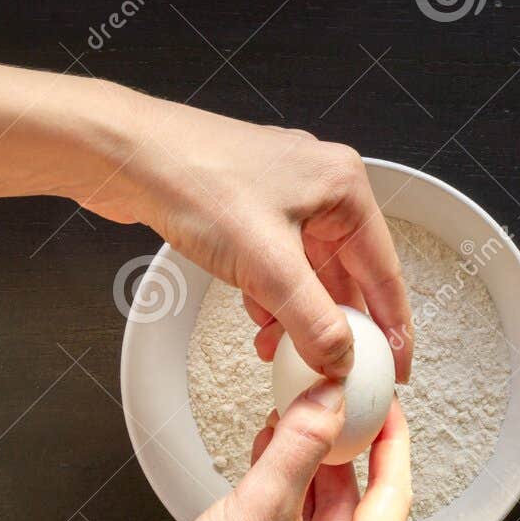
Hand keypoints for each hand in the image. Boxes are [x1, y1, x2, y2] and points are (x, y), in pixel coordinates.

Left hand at [83, 95, 413, 382]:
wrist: (122, 154)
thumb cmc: (191, 177)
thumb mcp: (267, 265)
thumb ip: (313, 320)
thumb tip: (342, 358)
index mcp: (342, 187)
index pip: (384, 271)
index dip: (392, 325)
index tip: (397, 365)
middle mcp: (320, 187)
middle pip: (348, 275)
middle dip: (337, 325)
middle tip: (341, 366)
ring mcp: (284, 197)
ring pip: (310, 274)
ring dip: (300, 317)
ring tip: (288, 352)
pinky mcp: (251, 209)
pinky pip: (279, 266)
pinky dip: (273, 299)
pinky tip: (260, 323)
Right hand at [97, 385, 411, 520]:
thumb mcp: (260, 510)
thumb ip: (301, 446)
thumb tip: (331, 401)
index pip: (392, 500)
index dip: (389, 444)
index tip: (387, 407)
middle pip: (354, 507)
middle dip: (339, 452)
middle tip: (333, 406)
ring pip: (319, 516)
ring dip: (306, 467)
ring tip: (294, 420)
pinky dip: (282, 491)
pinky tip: (268, 456)